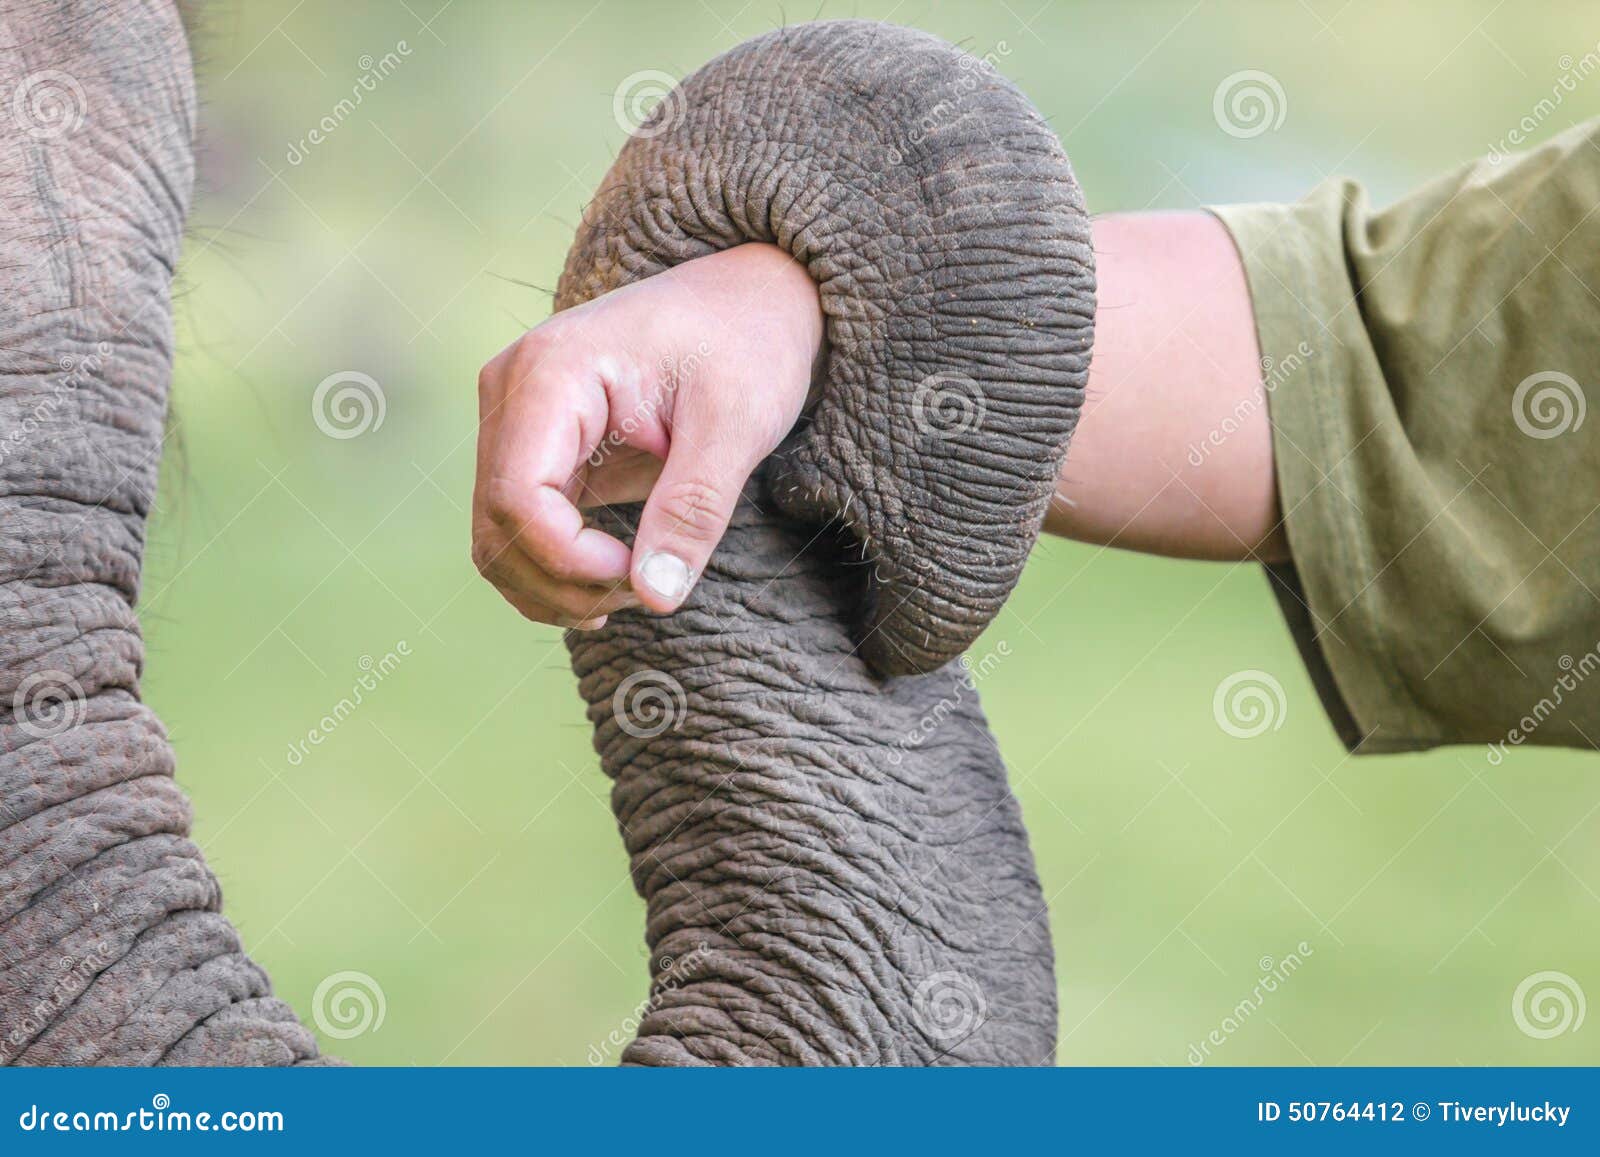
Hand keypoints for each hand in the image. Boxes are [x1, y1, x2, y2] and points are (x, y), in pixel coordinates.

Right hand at [473, 243, 824, 628]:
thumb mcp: (736, 424)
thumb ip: (693, 510)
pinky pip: (520, 531)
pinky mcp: (535, 449)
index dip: (570, 560)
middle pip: (497, 528)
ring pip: (498, 541)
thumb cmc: (746, 342)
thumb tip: (656, 598)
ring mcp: (515, 421)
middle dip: (567, 584)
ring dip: (559, 589)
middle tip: (650, 590)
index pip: (517, 499)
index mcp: (550, 372)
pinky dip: (558, 573)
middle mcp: (512, 393)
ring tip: (641, 586)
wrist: (748, 299)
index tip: (641, 574)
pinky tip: (616, 583)